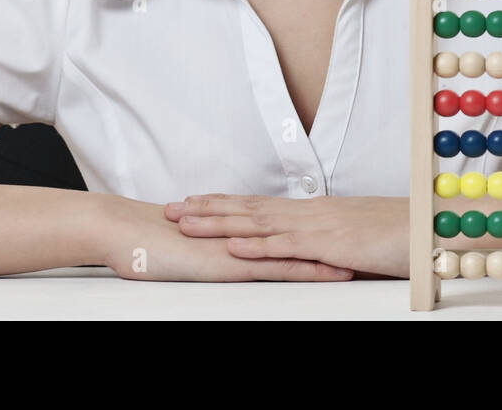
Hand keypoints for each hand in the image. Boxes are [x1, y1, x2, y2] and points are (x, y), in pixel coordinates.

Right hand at [95, 194, 354, 282]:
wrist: (122, 231)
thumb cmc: (148, 242)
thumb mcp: (190, 245)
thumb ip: (214, 246)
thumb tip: (228, 250)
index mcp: (241, 229)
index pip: (290, 228)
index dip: (324, 230)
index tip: (356, 232)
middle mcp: (248, 235)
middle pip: (304, 235)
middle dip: (341, 239)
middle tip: (378, 239)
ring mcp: (244, 248)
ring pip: (301, 249)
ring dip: (336, 253)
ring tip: (372, 255)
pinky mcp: (234, 265)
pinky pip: (280, 268)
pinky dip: (309, 270)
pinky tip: (333, 273)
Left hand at [163, 194, 408, 278]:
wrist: (428, 226)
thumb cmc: (397, 234)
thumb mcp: (353, 237)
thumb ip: (325, 242)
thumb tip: (309, 250)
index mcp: (313, 212)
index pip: (259, 204)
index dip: (224, 203)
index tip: (193, 200)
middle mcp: (308, 214)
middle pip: (248, 209)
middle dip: (206, 209)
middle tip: (169, 208)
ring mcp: (315, 227)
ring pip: (257, 223)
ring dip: (218, 223)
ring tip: (184, 223)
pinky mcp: (327, 244)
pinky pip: (285, 245)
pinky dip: (256, 244)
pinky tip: (231, 245)